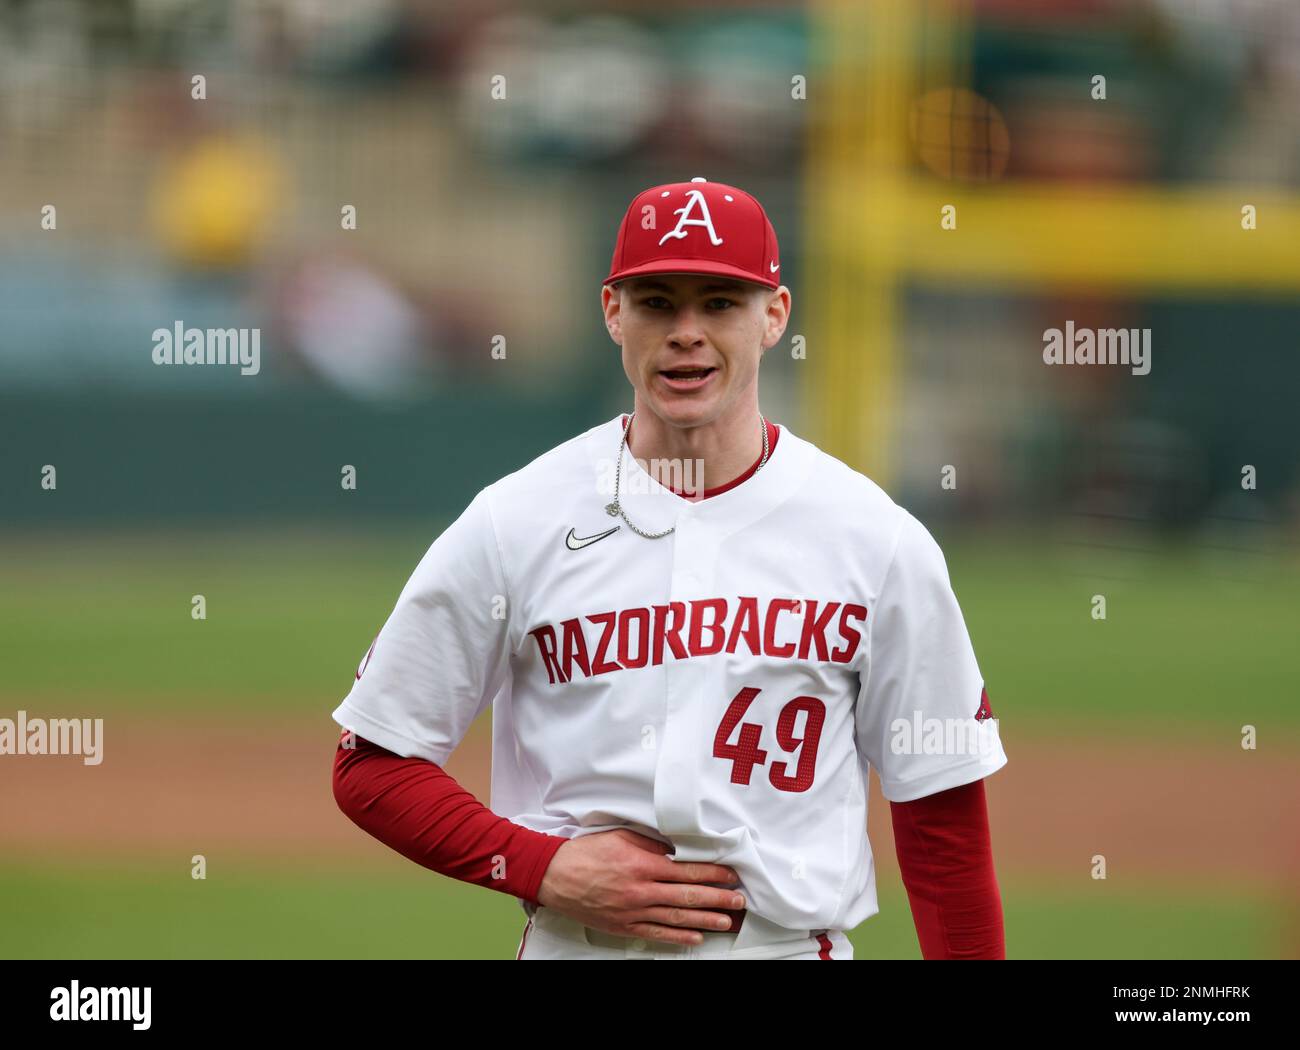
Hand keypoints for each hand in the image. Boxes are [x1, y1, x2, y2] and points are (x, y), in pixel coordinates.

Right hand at [536, 828, 746, 946]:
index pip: (687, 871)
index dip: (712, 874)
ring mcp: (633, 912)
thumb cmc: (585, 854)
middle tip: (738, 901)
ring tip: (726, 922)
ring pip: (676, 918)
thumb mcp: (621, 837)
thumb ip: (651, 845)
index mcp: (643, 865)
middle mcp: (641, 890)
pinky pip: (656, 933)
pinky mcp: (624, 926)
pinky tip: (695, 937)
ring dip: (705, 920)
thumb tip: (677, 851)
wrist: (554, 875)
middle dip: (717, 899)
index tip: (730, 876)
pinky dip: (677, 937)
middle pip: (688, 897)